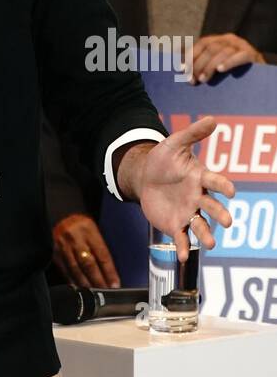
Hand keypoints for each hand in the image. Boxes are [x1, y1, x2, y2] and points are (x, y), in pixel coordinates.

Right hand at [52, 214, 119, 288]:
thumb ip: (100, 249)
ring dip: (86, 284)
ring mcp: (63, 245)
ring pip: (76, 269)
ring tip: (94, 293)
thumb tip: (109, 273)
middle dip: (98, 280)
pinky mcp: (54, 252)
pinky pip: (65, 270)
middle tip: (105, 291)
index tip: (115, 284)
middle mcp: (75, 237)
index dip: (109, 271)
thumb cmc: (81, 226)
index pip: (102, 254)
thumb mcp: (93, 231)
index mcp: (88, 230)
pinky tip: (79, 289)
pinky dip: (72, 281)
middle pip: (88, 263)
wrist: (60, 215)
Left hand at [128, 117, 234, 260]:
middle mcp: (198, 198)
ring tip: (212, 244)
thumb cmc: (164, 160)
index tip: (230, 190)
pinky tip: (184, 257)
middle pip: (212, 207)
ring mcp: (188, 213)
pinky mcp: (175, 225)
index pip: (214, 182)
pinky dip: (184, 248)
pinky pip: (182, 238)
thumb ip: (193, 134)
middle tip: (228, 221)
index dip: (223, 185)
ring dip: (207, 235)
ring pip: (200, 226)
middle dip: (220, 214)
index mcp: (200, 178)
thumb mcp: (174, 144)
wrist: (145, 177)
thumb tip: (212, 119)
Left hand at [189, 34, 262, 83]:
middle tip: (193, 80)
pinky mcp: (251, 54)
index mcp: (219, 39)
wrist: (259, 73)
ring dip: (210, 66)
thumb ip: (201, 63)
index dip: (190, 56)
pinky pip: (239, 57)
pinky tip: (220, 70)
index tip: (182, 70)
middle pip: (210, 49)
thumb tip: (180, 67)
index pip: (201, 44)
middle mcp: (229, 39)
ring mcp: (241, 45)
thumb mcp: (216, 63)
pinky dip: (228, 62)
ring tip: (203, 79)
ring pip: (221, 52)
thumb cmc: (233, 70)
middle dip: (198, 64)